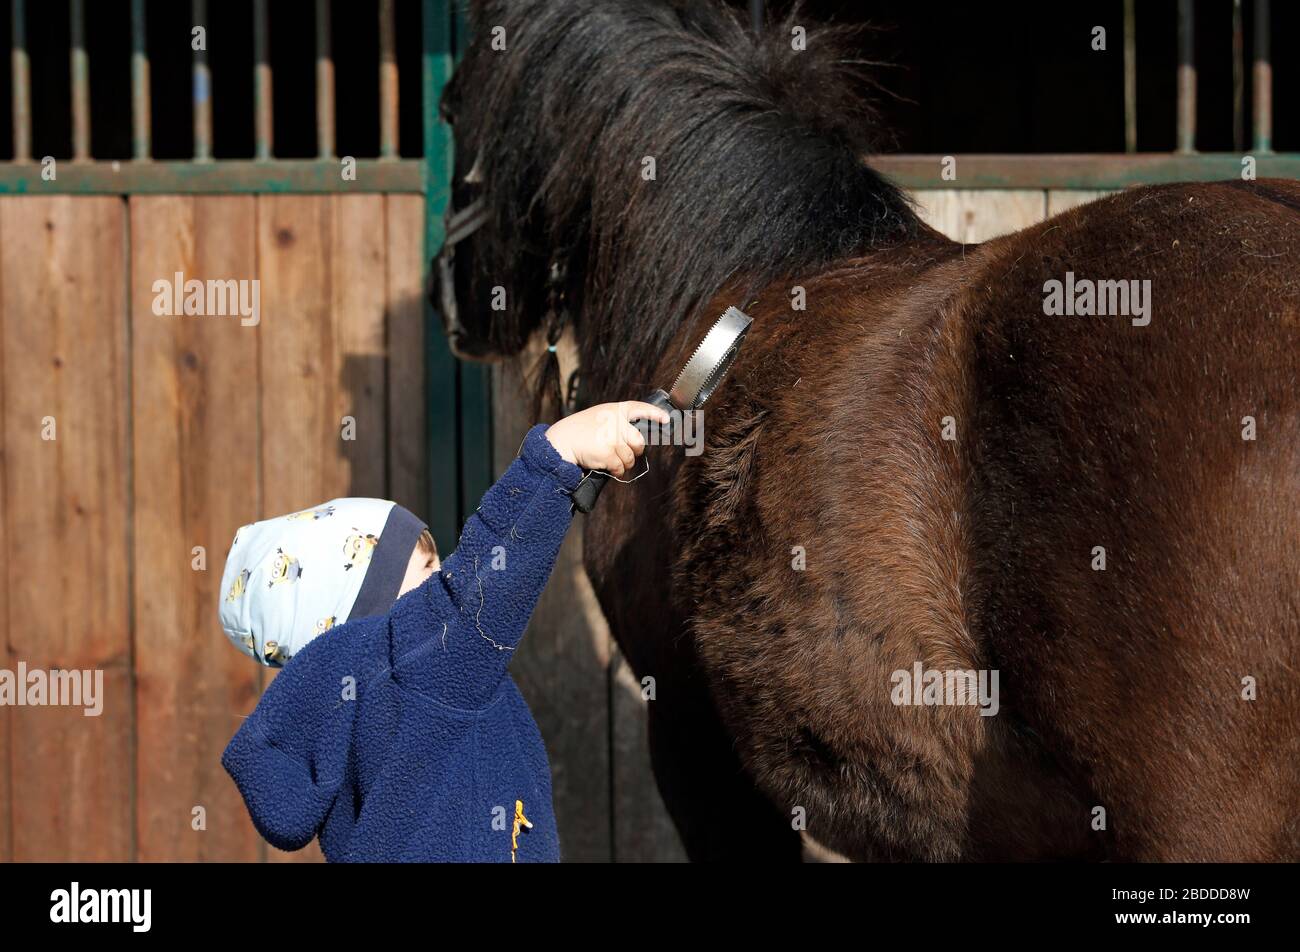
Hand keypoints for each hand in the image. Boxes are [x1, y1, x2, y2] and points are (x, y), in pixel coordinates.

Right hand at [545, 402, 670, 476]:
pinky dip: (615, 471)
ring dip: (623, 463)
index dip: (654, 414)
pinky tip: (606, 466)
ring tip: (609, 459)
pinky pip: (620, 468)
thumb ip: (616, 422)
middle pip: (639, 442)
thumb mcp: (599, 417)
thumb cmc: (579, 431)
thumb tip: (636, 437)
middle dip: (634, 451)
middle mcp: (616, 422)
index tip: (666, 420)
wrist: (561, 442)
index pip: (640, 408)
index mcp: (614, 410)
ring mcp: (612, 438)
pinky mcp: (608, 453)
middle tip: (623, 452)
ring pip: (630, 458)